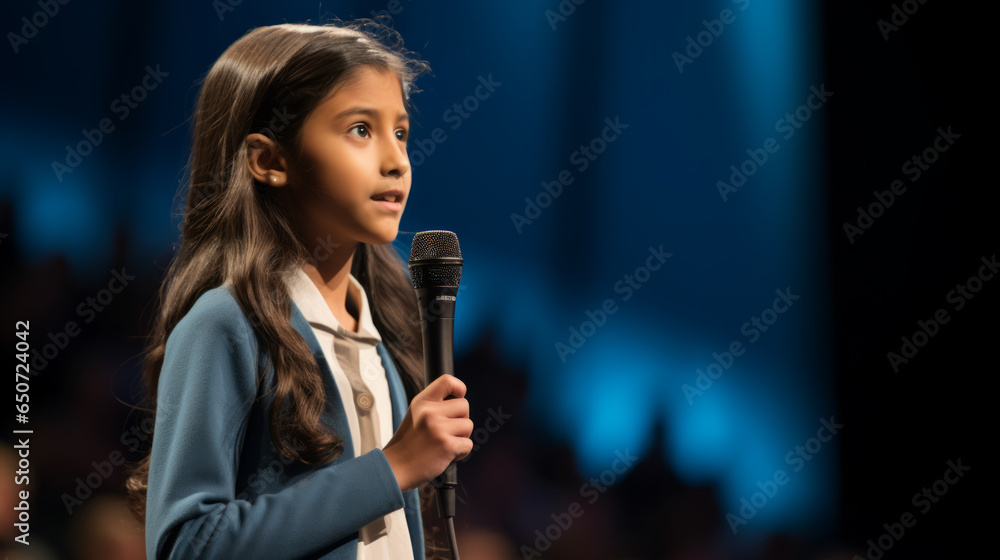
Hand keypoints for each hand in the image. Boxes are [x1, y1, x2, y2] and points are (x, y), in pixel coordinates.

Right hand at [382, 374, 472, 492]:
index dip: (459, 388)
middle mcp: (429, 412)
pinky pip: (468, 444)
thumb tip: (460, 398)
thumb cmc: (409, 443)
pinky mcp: (446, 445)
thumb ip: (435, 405)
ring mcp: (438, 428)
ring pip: (468, 425)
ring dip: (461, 437)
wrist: (395, 468)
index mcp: (422, 402)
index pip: (447, 381)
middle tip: (446, 431)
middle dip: (461, 419)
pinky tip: (445, 455)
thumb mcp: (416, 415)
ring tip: (444, 444)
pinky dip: (461, 452)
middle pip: (464, 405)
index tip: (457, 399)